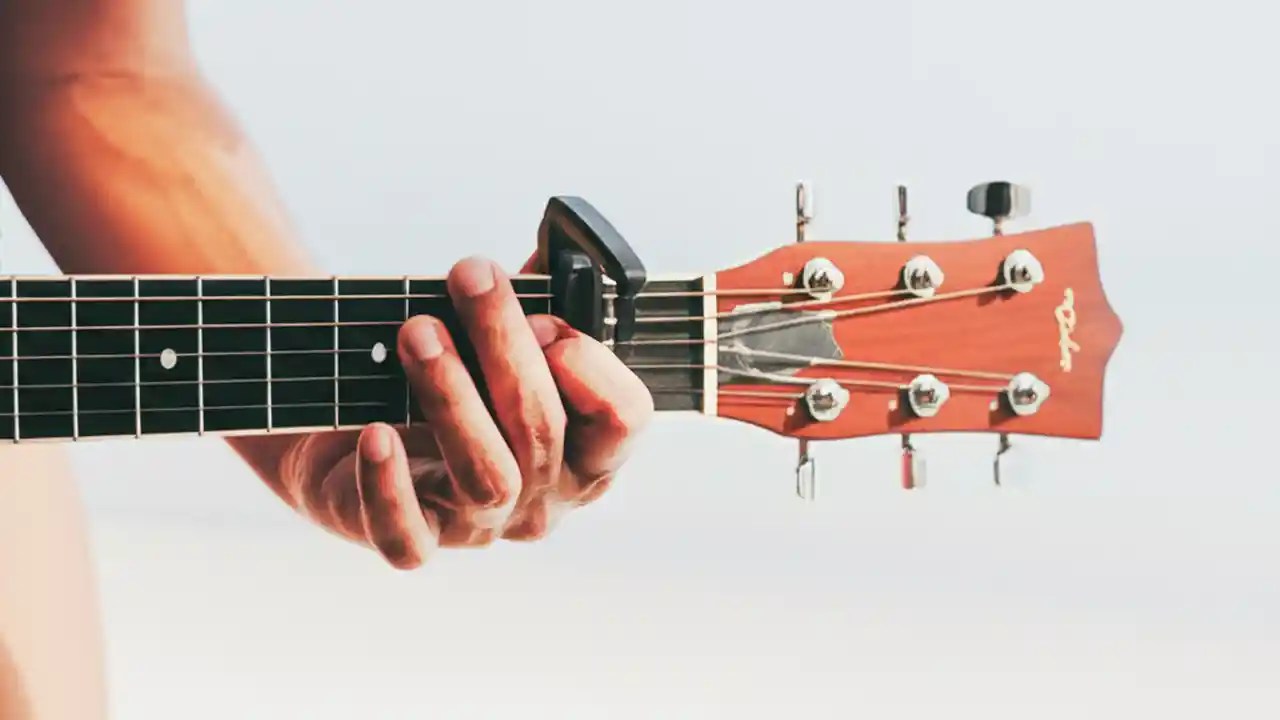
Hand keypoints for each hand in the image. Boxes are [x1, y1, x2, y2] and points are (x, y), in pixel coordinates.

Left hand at [273, 256, 653, 567]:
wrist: (362, 427)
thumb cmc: (455, 378)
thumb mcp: (506, 337)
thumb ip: (541, 296)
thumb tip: (558, 248)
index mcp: (586, 449)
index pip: (623, 417)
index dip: (587, 362)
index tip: (541, 314)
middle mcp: (545, 496)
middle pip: (543, 429)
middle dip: (505, 345)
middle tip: (469, 278)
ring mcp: (481, 525)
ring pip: (487, 476)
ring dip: (452, 396)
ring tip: (417, 332)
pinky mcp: (413, 539)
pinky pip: (408, 538)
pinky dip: (389, 487)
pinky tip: (374, 434)